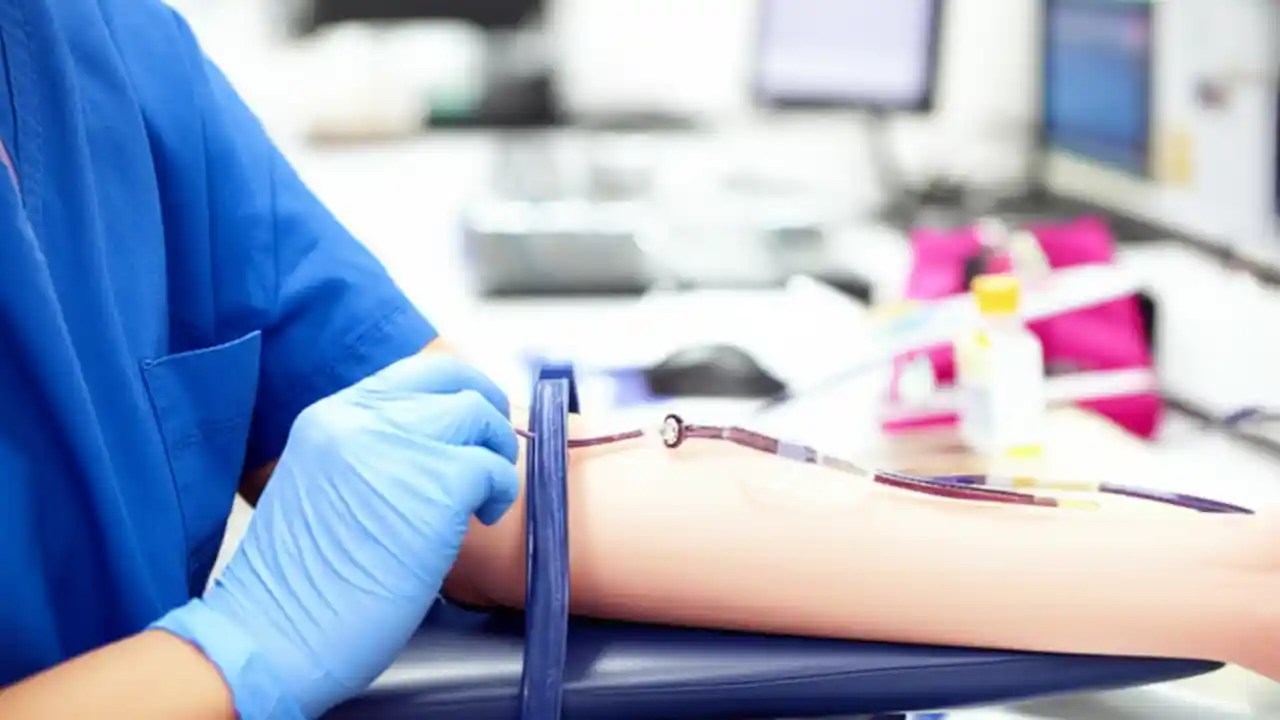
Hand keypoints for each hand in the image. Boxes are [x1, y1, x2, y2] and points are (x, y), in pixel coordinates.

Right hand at [153, 354, 520, 717]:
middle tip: (494, 453)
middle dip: (486, 415)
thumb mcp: (322, 482)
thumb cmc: (298, 583)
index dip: (457, 391)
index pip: (415, 371)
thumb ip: (370, 450)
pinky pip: (492, 470)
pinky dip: (499, 493)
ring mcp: (399, 446)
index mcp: (331, 415)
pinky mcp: (436, 486)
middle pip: (455, 383)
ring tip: (484, 497)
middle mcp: (362, 418)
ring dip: (496, 454)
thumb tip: (433, 445)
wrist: (271, 635)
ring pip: (478, 416)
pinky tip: (480, 521)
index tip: (472, 421)